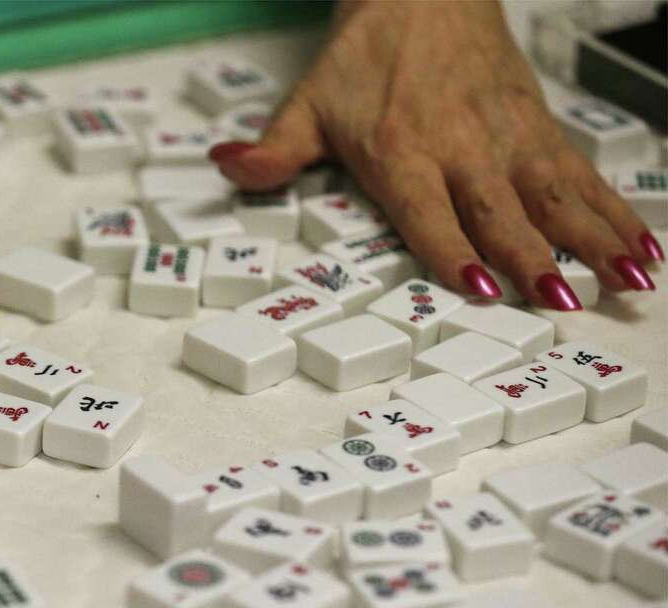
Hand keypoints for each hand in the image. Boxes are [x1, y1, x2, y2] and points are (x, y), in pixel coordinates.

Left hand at [210, 0, 659, 308]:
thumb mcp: (307, 103)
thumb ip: (272, 150)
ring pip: (555, 193)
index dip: (454, 247)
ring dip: (595, 238)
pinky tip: (644, 246)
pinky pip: (581, 173)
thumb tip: (228, 166)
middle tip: (564, 301)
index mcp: (400, 149)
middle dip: (534, 256)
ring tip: (630, 283)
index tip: (483, 287)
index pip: (427, 208)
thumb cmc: (363, 58)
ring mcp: (506, 137)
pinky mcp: (537, 127)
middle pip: (501, 209)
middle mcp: (460, 146)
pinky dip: (614, 208)